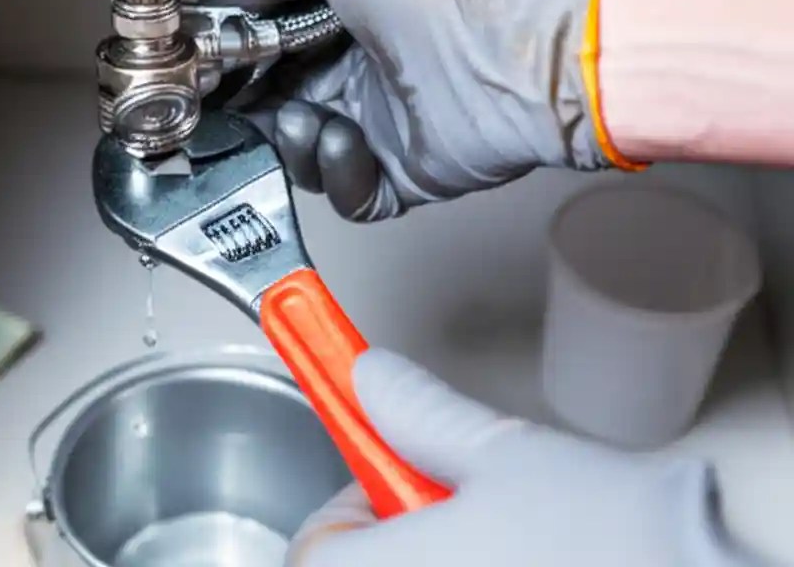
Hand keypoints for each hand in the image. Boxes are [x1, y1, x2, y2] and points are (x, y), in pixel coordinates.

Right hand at [203, 0, 616, 221]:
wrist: (510, 52)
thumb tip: (213, 3)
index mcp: (338, 22)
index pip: (262, 53)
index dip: (230, 67)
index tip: (204, 75)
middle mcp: (356, 75)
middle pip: (272, 111)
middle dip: (249, 114)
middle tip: (237, 110)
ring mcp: (379, 129)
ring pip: (300, 157)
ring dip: (293, 142)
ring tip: (313, 118)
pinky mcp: (401, 177)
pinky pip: (347, 196)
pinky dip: (338, 173)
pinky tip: (349, 141)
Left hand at [287, 349, 753, 566]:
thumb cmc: (610, 538)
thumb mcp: (502, 453)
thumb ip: (420, 416)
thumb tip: (373, 379)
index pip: (317, 542)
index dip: (350, 497)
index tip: (380, 462)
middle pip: (364, 565)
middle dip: (401, 526)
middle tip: (452, 501)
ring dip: (442, 551)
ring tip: (506, 535)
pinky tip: (529, 560)